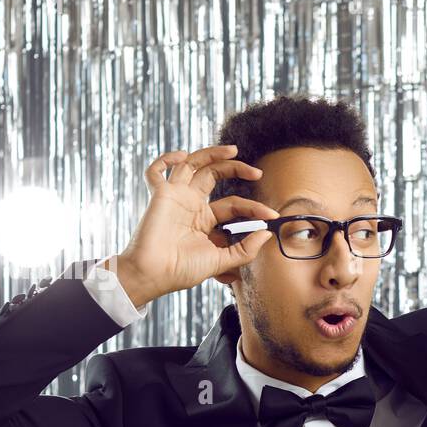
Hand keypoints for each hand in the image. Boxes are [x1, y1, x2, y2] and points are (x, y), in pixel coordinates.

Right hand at [107, 145, 280, 303]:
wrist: (155, 275)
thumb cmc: (182, 271)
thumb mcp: (221, 261)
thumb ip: (245, 249)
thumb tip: (267, 234)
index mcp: (205, 219)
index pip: (234, 204)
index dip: (254, 208)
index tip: (272, 215)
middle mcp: (191, 204)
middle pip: (214, 175)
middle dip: (236, 169)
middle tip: (257, 172)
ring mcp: (175, 198)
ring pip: (192, 164)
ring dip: (212, 154)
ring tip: (233, 150)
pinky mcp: (160, 195)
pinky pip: (156, 172)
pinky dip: (166, 159)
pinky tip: (182, 155)